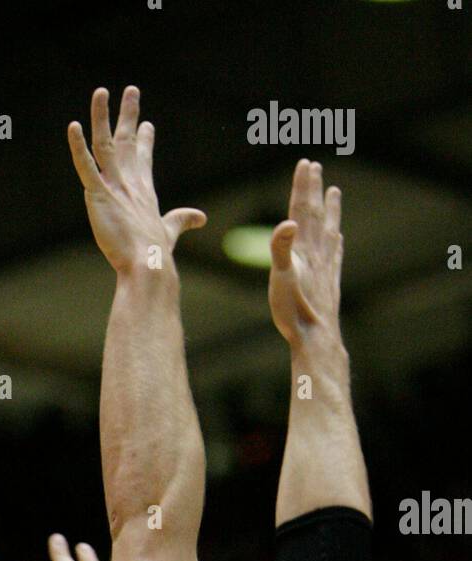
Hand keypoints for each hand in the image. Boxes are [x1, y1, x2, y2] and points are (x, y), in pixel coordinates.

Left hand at [68, 86, 205, 276]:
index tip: (147, 123)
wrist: (149, 266)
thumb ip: (182, 220)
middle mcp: (131, 183)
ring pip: (106, 143)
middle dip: (129, 114)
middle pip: (128, 141)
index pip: (144, 159)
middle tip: (131, 89)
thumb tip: (201, 217)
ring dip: (103, 116)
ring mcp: (115, 186)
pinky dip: (78, 146)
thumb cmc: (157, 255)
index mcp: (145, 192)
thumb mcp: (170, 232)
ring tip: (101, 92)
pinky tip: (73, 126)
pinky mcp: (99, 195)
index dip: (145, 140)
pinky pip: (86, 166)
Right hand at [269, 159, 342, 349]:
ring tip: (335, 192)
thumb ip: (281, 248)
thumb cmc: (293, 311)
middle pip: (316, 214)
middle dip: (314, 190)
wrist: (316, 337)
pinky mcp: (330, 282)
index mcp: (303, 249)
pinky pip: (335, 254)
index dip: (302, 187)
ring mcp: (326, 267)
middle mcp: (317, 253)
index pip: (301, 210)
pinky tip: (339, 238)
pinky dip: (336, 240)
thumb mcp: (280, 278)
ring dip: (331, 210)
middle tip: (316, 167)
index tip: (305, 163)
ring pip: (329, 230)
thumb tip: (287, 223)